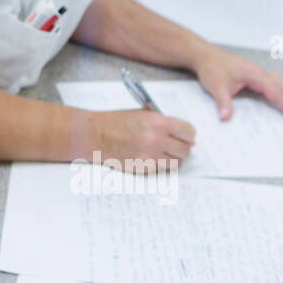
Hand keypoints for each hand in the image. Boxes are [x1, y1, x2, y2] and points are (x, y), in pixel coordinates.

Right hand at [79, 107, 195, 168]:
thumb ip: (163, 122)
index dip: (189, 135)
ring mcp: (149, 156)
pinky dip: (157, 165)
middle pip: (185, 151)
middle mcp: (156, 140)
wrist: (94, 135)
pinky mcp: (142, 168)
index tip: (186, 137)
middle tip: (175, 147)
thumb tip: (184, 134)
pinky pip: (159, 169)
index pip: (188, 132)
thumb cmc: (116, 121)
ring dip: (171, 159)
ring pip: (175, 163)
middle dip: (182, 149)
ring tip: (161, 153)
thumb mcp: (142, 113)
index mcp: (158, 122)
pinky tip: (147, 157)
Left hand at [193, 47, 282, 122]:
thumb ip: (223, 103)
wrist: (205, 55)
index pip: (277, 94)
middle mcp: (262, 73)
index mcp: (256, 75)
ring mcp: (261, 72)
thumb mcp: (216, 87)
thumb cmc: (212, 68)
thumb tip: (225, 118)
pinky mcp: (258, 74)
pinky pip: (280, 79)